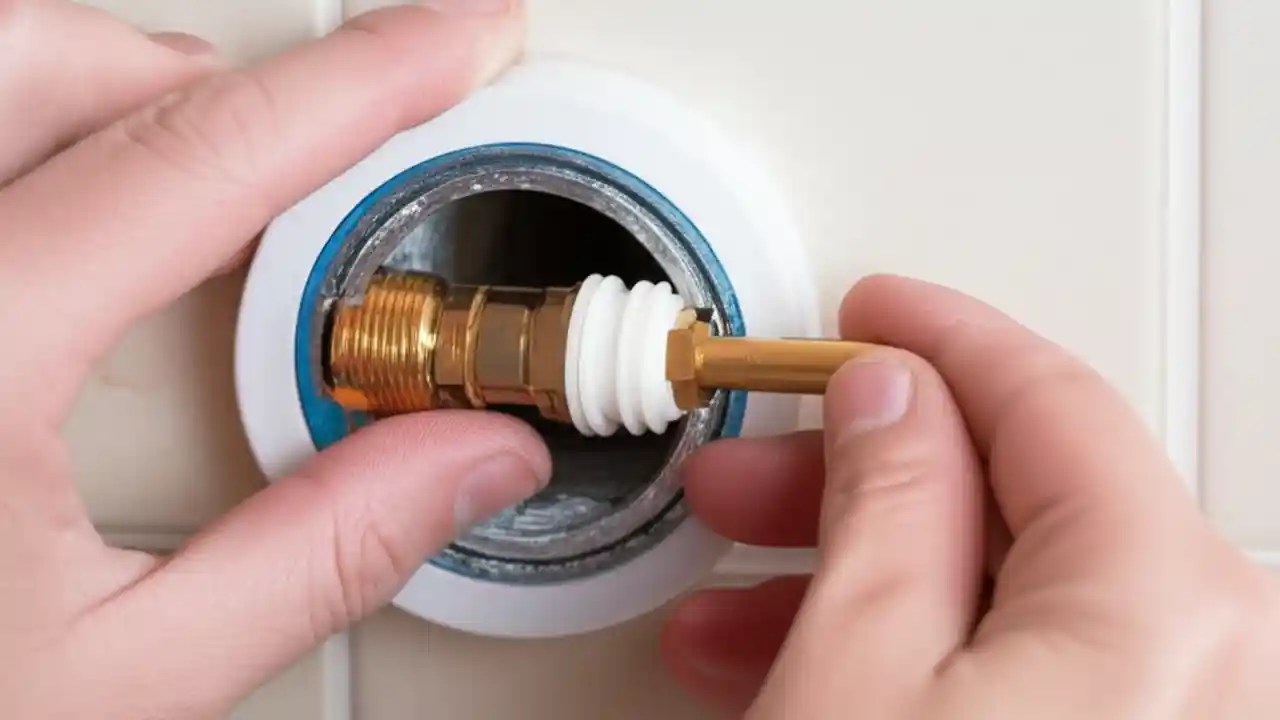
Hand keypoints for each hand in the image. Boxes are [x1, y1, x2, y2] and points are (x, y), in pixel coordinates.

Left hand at [0, 2, 548, 716]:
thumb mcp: (120, 689)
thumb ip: (321, 553)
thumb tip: (470, 460)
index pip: (199, 159)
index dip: (362, 83)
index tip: (456, 39)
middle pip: (40, 56)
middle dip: (203, 77)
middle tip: (306, 142)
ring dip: (84, 82)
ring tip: (172, 167)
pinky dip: (0, 131)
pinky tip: (35, 207)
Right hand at [663, 276, 1279, 717]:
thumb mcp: (856, 667)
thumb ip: (886, 500)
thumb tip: (891, 398)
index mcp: (1164, 607)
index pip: (1047, 402)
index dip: (933, 340)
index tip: (866, 314)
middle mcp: (1216, 664)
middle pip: (1021, 498)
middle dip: (858, 477)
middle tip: (754, 471)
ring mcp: (1177, 716)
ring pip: (1005, 589)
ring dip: (858, 575)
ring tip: (735, 602)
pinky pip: (1022, 670)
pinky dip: (907, 652)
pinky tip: (793, 660)